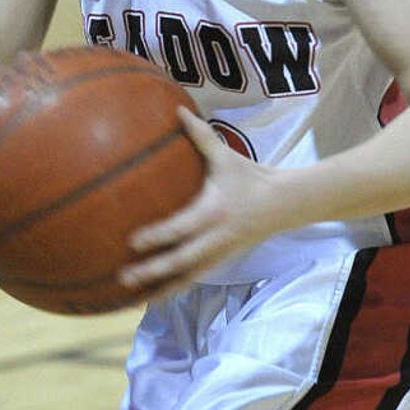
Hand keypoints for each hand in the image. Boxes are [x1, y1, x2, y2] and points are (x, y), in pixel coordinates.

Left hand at [118, 109, 276, 295]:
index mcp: (214, 211)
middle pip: (182, 261)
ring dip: (161, 289)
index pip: (182, 228)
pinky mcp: (222, 261)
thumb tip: (177, 110)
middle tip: (124, 276)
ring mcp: (220, 253)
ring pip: (188, 278)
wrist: (285, 204)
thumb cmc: (251, 177)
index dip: (159, 236)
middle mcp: (217, 237)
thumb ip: (201, 135)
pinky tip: (153, 297)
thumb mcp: (226, 156)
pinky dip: (174, 290)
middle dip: (153, 271)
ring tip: (133, 299)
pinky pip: (195, 279)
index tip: (133, 241)